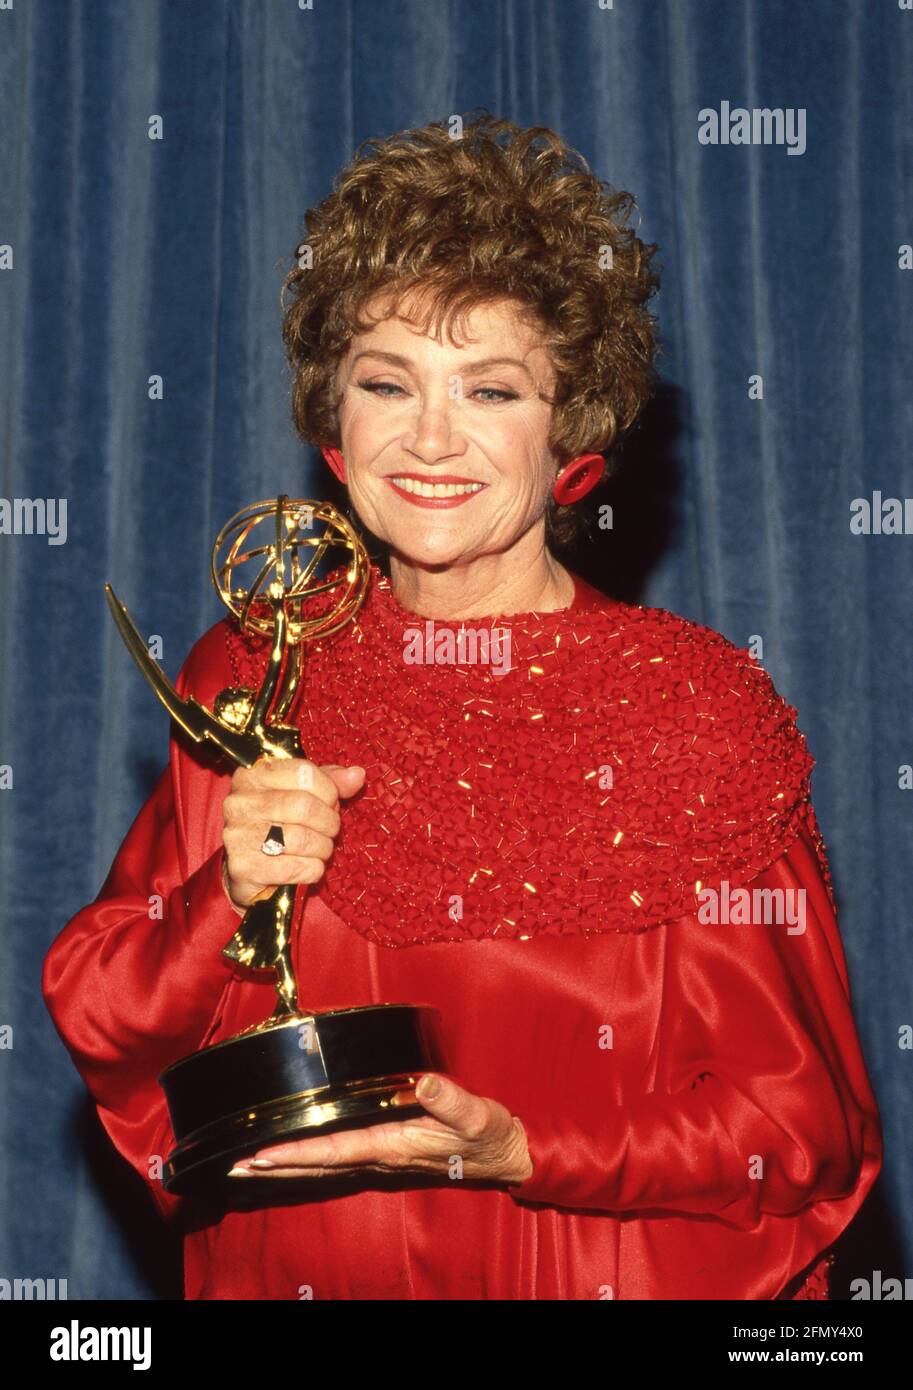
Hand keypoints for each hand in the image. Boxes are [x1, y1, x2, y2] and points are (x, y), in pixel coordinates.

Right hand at [221, 757, 364, 911]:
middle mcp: (239, 802)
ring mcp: (237, 835)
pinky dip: (312, 869)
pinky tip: (309, 867)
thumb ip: (331, 782)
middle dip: (329, 822)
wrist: (250, 872)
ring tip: (321, 849)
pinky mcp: (242, 867)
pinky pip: (294, 867)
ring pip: (301, 838)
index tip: (331, 803)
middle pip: (303, 806)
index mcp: (252, 775)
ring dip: (323, 848)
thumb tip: (357, 775)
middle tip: (331, 830)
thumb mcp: (304, 795)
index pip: (303, 772)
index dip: (328, 791)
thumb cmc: (281, 825)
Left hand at [227, 1074, 533, 1185]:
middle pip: (318, 1165)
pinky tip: (298, 1156)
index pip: (334, 1150)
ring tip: (252, 1163)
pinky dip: (311, 1159)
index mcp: (394, 1146)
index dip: (296, 1152)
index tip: (261, 1153)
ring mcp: (383, 1159)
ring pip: (324, 1165)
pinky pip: (339, 1160)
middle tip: (235, 1165)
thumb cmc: (488, 1134)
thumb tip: (424, 1079)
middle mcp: (381, 1158)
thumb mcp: (475, 1114)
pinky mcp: (388, 1153)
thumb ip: (449, 1098)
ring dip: (288, 1164)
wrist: (505, 1155)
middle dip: (276, 1166)